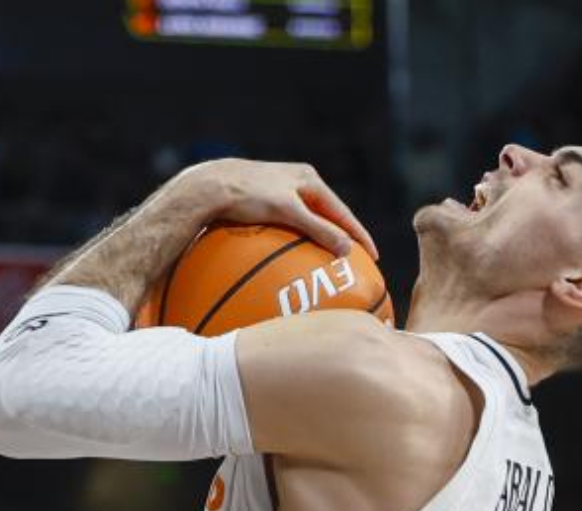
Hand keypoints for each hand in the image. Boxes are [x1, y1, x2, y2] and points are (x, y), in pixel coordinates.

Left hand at [175, 159, 377, 260]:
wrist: (208, 186)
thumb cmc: (248, 195)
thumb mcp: (289, 211)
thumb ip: (319, 229)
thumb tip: (347, 248)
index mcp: (309, 179)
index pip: (342, 212)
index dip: (359, 235)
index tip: (373, 256)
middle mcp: (297, 181)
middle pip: (327, 215)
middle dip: (342, 237)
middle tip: (355, 260)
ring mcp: (280, 191)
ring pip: (307, 220)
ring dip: (319, 239)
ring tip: (329, 261)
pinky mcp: (263, 202)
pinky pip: (288, 226)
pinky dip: (296, 241)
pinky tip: (292, 257)